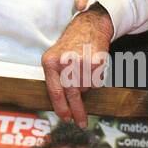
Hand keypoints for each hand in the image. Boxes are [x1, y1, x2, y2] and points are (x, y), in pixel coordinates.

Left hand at [41, 5, 113, 126]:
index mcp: (50, 62)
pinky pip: (96, 82)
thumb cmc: (71, 44)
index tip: (66, 119)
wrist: (89, 25)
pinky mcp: (96, 61)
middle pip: (72, 94)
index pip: (55, 92)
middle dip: (77, 111)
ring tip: (84, 72)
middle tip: (81, 122)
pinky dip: (95, 79)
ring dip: (86, 86)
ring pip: (86, 88)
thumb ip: (55, 78)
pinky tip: (92, 67)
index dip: (61, 108)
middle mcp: (65, 62)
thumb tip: (61, 105)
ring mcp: (82, 61)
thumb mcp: (55, 58)